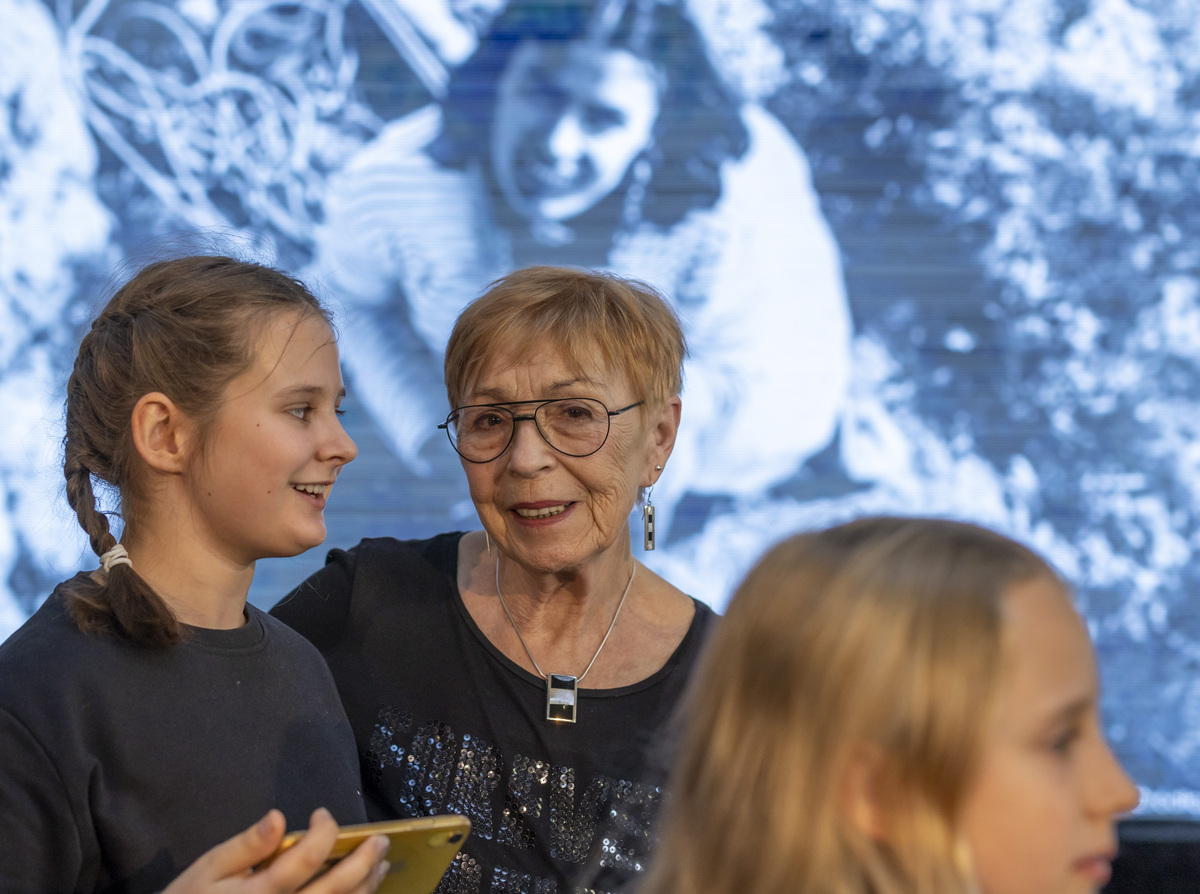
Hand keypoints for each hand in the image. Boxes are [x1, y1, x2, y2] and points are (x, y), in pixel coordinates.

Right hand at [163, 807, 388, 893]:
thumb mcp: (208, 868)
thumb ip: (246, 846)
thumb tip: (278, 818)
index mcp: (258, 893)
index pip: (306, 859)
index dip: (324, 832)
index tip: (322, 814)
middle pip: (334, 889)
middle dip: (363, 861)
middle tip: (381, 841)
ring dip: (366, 888)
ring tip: (380, 866)